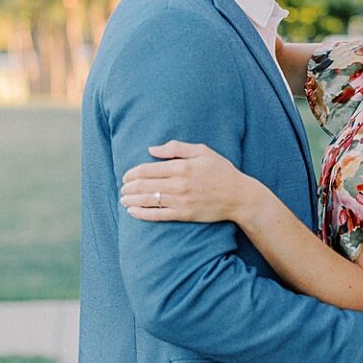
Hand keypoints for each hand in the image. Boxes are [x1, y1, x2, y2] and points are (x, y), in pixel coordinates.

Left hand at [121, 140, 249, 222]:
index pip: (148, 169)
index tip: (126, 175)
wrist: (239, 197)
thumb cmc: (221, 171)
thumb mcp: (202, 151)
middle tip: (122, 188)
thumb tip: (151, 149)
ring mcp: (181, 201)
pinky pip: (158, 215)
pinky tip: (132, 212)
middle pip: (144, 185)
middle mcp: (179, 184)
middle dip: (129, 187)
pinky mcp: (184, 214)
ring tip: (123, 199)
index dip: (132, 173)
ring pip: (148, 200)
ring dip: (131, 200)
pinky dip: (142, 214)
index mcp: (182, 166)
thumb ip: (176, 148)